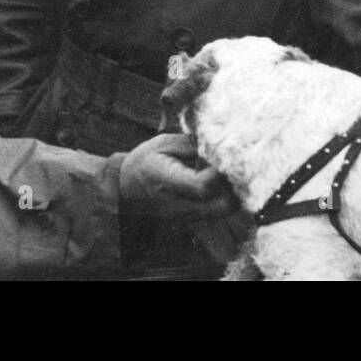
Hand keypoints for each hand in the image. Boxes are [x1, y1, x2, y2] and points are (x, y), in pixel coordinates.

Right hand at [119, 133, 236, 219]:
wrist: (126, 189)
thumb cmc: (144, 161)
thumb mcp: (163, 143)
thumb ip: (191, 144)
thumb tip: (219, 142)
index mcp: (168, 182)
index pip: (203, 186)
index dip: (219, 171)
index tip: (222, 154)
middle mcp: (181, 205)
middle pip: (224, 205)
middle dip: (235, 183)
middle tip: (231, 163)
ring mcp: (189, 216)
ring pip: (226, 210)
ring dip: (233, 189)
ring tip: (226, 169)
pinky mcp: (195, 218)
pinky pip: (220, 210)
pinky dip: (227, 195)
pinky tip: (220, 178)